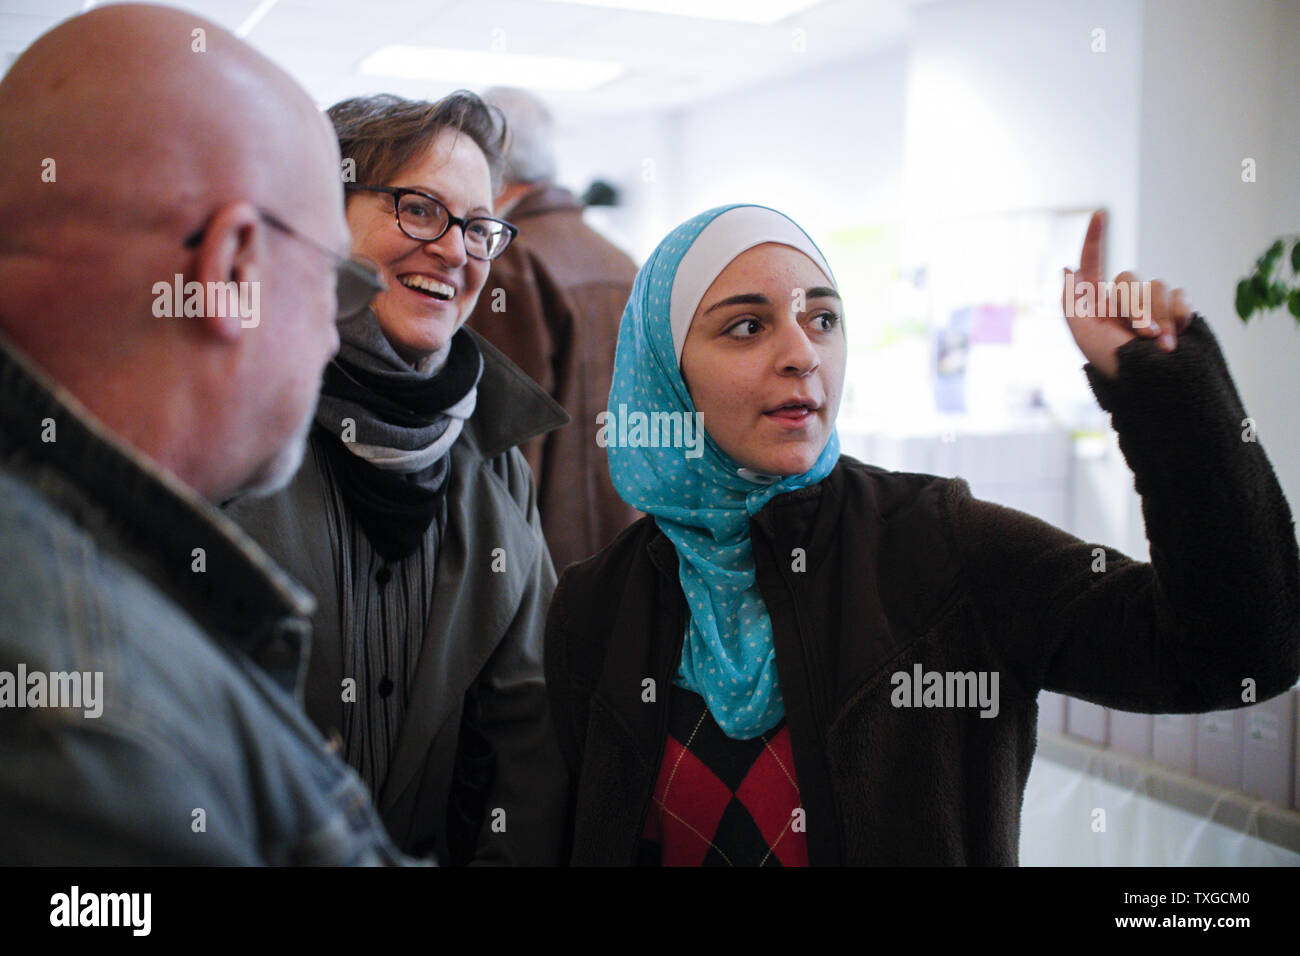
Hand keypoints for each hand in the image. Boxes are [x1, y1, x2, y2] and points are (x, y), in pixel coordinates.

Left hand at [1061, 210, 1193, 378]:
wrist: (1155, 387)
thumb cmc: (1113, 364)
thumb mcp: (1084, 334)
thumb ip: (1073, 301)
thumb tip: (1068, 269)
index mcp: (1096, 304)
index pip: (1094, 264)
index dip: (1094, 238)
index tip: (1099, 214)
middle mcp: (1123, 302)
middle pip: (1130, 278)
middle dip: (1136, 307)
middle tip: (1140, 335)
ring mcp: (1151, 307)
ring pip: (1157, 287)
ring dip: (1158, 317)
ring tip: (1158, 345)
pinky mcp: (1176, 313)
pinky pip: (1179, 295)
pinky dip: (1178, 315)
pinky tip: (1175, 336)